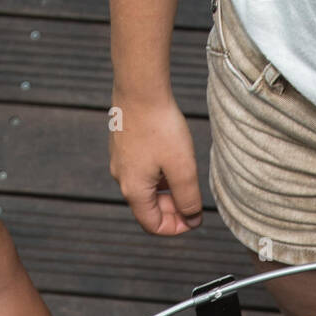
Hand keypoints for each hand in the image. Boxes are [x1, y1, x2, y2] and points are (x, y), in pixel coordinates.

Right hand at [109, 93, 203, 234]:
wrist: (140, 87)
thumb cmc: (161, 127)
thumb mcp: (183, 170)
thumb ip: (189, 200)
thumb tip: (192, 219)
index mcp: (134, 190)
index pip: (153, 225)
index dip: (176, 227)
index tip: (195, 218)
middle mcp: (122, 178)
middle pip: (149, 209)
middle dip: (174, 209)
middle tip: (194, 199)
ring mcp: (120, 161)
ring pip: (147, 189)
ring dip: (168, 191)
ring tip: (186, 175)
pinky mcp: (123, 145)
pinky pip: (143, 170)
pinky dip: (160, 174)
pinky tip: (173, 158)